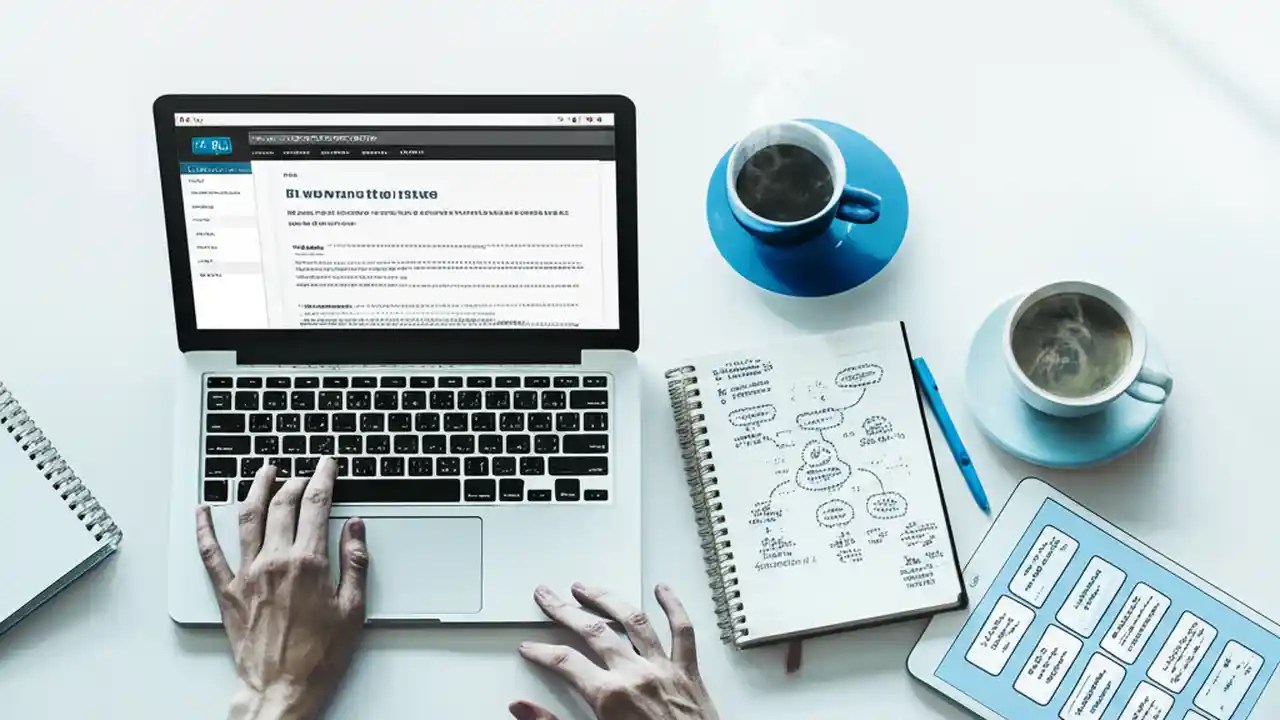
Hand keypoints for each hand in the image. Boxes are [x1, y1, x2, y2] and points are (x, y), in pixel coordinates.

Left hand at [195, 458, 369, 719]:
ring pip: (247, 518)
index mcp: (308, 564)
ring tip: (263, 471)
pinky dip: (204, 528)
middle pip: (282, 505)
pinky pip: (210, 553)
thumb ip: (355, 563)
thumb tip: (356, 529)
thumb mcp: (354, 609)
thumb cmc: (319, 657)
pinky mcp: (228, 592)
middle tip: (304, 472)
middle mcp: (275, 562)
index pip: (316, 505)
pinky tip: (203, 511)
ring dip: (256, 488)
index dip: (323, 478)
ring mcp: (247, 575)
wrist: (281, 689)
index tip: (326, 465)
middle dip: (295, 481)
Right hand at [512, 584, 718, 719]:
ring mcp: (664, 669)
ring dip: (607, 599)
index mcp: (610, 697)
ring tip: (587, 587)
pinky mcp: (688, 673)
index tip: (529, 647)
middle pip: (593, 632)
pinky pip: (683, 632)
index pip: (565, 663)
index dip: (542, 652)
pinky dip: (674, 607)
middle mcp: (636, 675)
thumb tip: (520, 707)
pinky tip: (663, 590)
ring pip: (633, 621)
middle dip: (565, 611)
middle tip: (547, 597)